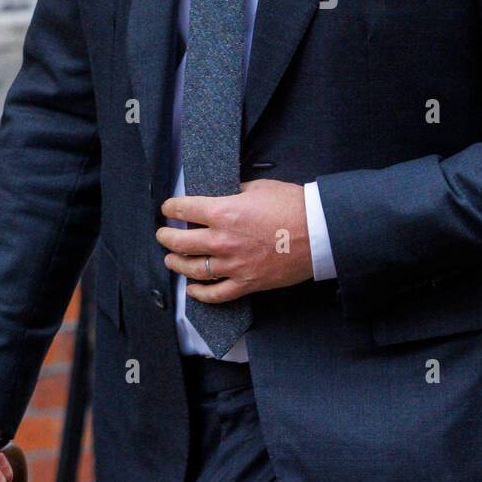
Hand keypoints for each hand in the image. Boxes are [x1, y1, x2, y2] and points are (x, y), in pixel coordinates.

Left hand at [157, 179, 312, 303]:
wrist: (318, 232)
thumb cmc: (292, 205)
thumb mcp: (259, 187)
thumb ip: (235, 193)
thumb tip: (224, 196)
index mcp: (223, 212)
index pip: (184, 209)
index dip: (171, 208)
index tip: (168, 208)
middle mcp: (222, 240)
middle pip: (180, 242)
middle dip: (166, 237)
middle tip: (162, 234)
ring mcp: (233, 265)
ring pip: (193, 269)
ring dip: (177, 264)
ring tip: (171, 260)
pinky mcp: (246, 283)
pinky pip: (216, 294)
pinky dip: (201, 294)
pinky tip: (192, 290)